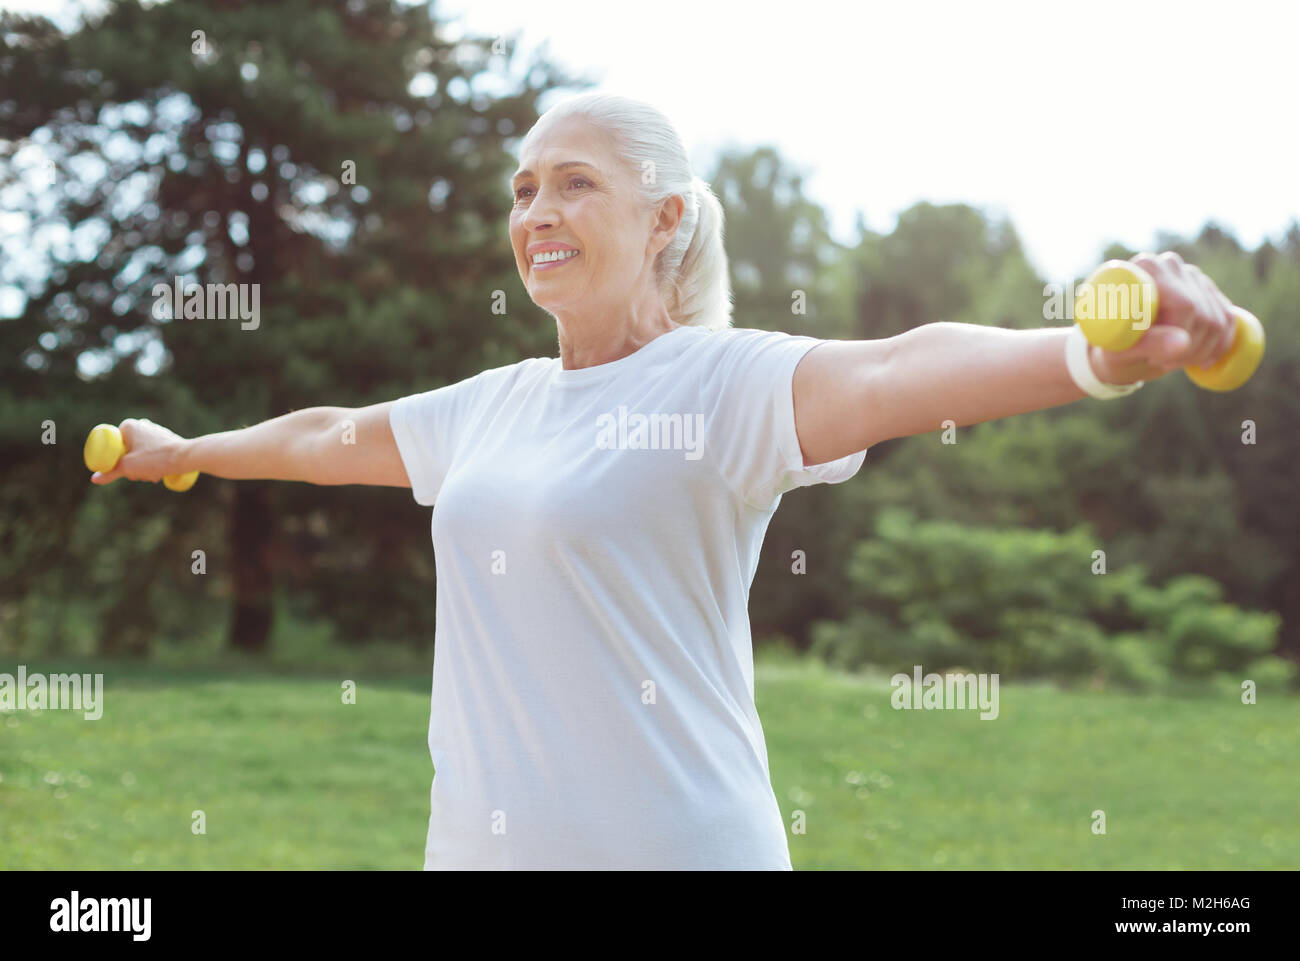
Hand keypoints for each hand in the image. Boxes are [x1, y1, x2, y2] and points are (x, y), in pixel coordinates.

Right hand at [90, 418, 188, 484]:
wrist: (187, 457)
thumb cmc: (156, 459)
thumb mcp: (129, 468)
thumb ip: (110, 473)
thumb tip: (94, 479)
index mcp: (128, 425)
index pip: (113, 446)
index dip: (115, 461)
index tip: (124, 471)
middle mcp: (141, 425)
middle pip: (127, 451)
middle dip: (132, 468)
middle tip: (140, 476)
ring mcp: (154, 431)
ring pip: (140, 454)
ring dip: (143, 468)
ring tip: (153, 475)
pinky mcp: (165, 439)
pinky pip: (152, 453)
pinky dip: (153, 464)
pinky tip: (160, 472)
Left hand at [1086, 250, 1237, 385]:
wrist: (1115, 347)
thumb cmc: (1110, 347)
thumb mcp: (1120, 350)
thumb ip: (1148, 344)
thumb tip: (1182, 341)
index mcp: (1146, 268)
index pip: (1183, 305)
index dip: (1177, 335)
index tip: (1156, 358)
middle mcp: (1171, 265)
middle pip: (1202, 313)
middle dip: (1186, 348)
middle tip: (1160, 362)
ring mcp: (1192, 278)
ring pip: (1219, 321)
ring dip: (1199, 351)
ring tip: (1170, 360)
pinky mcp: (1208, 293)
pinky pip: (1229, 321)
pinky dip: (1218, 346)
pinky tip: (1198, 359)